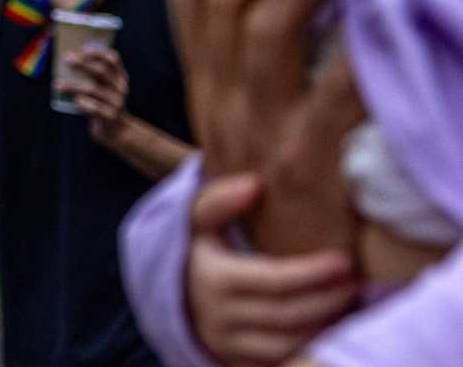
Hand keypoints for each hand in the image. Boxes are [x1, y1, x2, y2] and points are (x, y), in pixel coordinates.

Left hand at [63, 45, 129, 144]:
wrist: (116, 131)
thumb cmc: (102, 104)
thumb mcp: (102, 88)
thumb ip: (91, 76)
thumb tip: (68, 61)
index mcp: (120, 77)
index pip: (113, 59)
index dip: (98, 52)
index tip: (83, 48)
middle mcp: (120, 88)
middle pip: (101, 71)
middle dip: (83, 64)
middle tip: (66, 58)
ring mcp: (116, 102)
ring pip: (92, 89)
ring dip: (72, 85)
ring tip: (57, 84)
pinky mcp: (110, 116)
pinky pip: (94, 108)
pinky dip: (82, 102)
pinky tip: (74, 101)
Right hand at [171, 0, 361, 255]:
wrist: (281, 283)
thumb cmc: (274, 195)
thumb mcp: (238, 127)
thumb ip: (240, 70)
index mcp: (208, 90)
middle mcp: (224, 103)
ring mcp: (262, 132)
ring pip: (268, 30)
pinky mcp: (307, 163)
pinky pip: (333, 91)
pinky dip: (359, 50)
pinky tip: (384, 17)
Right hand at [185, 173, 357, 366]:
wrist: (176, 298)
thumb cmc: (199, 252)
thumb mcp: (198, 222)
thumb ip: (220, 198)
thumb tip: (254, 184)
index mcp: (214, 279)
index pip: (273, 281)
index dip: (313, 273)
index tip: (345, 261)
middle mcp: (219, 318)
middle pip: (288, 315)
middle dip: (329, 301)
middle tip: (356, 283)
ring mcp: (229, 346)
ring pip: (289, 344)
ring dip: (325, 326)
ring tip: (349, 304)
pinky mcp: (239, 364)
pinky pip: (283, 362)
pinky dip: (312, 347)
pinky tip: (331, 326)